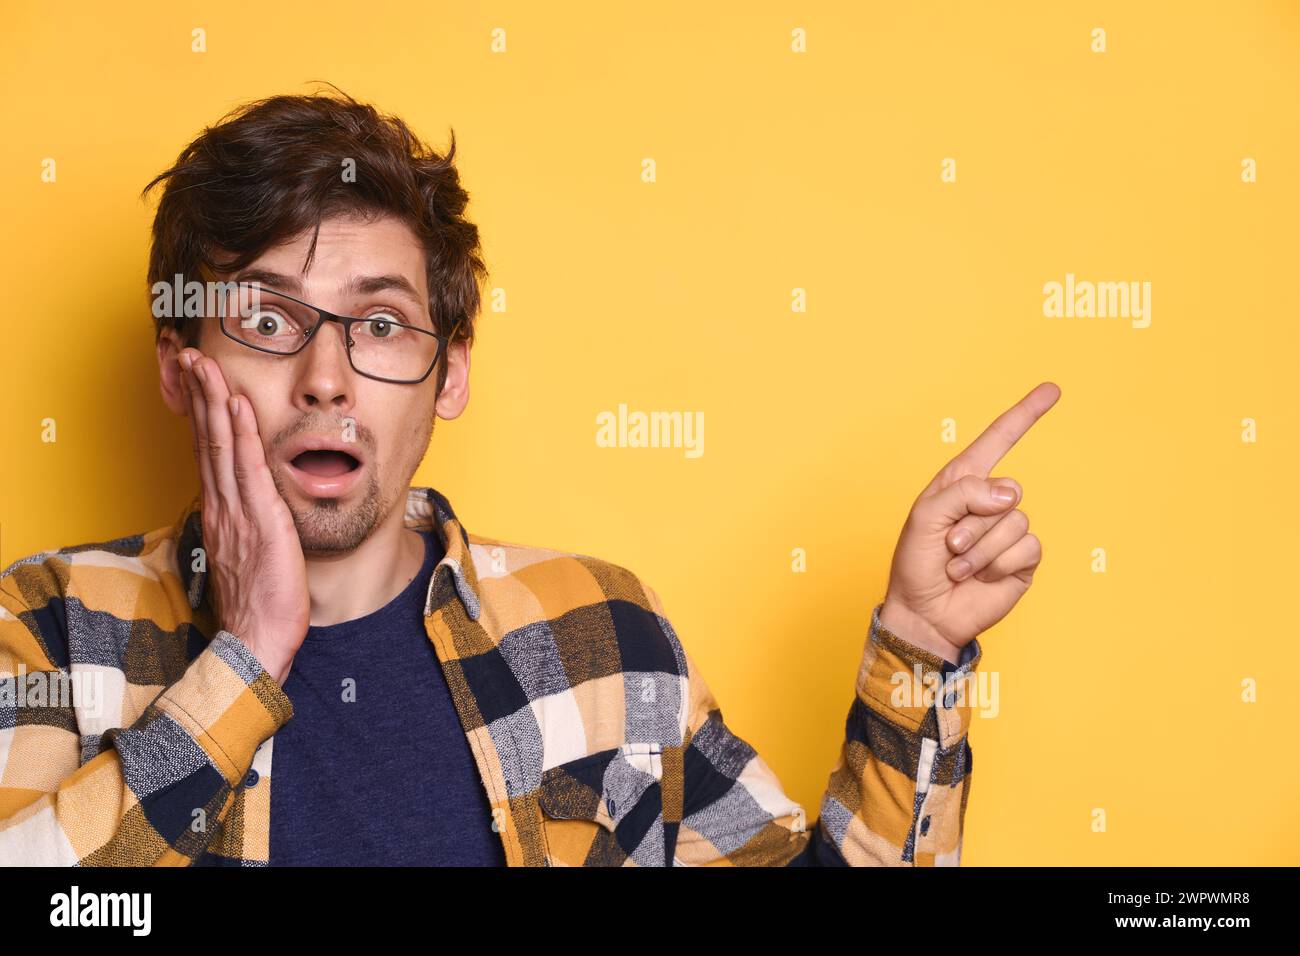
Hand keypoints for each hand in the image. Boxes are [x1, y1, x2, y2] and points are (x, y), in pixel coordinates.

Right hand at [178, 348, 308, 684]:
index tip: (194, 381)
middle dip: (198, 395)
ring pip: (222, 445)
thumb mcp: (250, 554)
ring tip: (205, 365)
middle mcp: (223, 506)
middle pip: (206, 440)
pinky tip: (238, 405)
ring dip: (214, 401)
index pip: (207, 452)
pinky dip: (242, 434)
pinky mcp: (261, 520)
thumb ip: (249, 525)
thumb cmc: (260, 603)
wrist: (257, 641)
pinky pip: (249, 468)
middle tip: (188, 356)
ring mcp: (238, 511)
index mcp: (221, 512)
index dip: (200, 414)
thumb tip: (255, 506)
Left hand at [879, 382, 1060, 663]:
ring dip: (980, 549)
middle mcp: (989, 502)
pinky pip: (1026, 547)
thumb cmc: (917, 563)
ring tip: (958, 565)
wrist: (925, 612)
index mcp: (962, 483)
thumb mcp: (927, 517)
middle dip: (973, 522)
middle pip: (1007, 490)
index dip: (1025, 415)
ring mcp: (1008, 531)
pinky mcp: (1022, 559)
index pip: (998, 441)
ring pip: (1015, 521)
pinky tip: (980, 577)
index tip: (1052, 389)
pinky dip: (997, 564)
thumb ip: (965, 492)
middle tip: (948, 546)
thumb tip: (1011, 494)